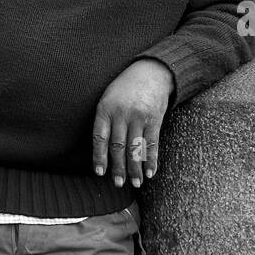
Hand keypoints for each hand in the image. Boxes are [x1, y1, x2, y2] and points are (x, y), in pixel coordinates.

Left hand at [92, 58, 173, 186]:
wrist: (151, 71)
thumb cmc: (125, 88)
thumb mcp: (108, 98)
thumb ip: (105, 120)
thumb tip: (103, 150)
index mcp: (105, 108)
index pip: (100, 137)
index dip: (99, 157)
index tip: (100, 173)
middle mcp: (122, 113)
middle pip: (118, 146)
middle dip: (119, 168)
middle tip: (119, 184)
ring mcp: (139, 116)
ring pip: (135, 148)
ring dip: (135, 169)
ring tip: (136, 183)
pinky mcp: (155, 119)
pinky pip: (152, 144)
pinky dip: (151, 160)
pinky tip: (150, 172)